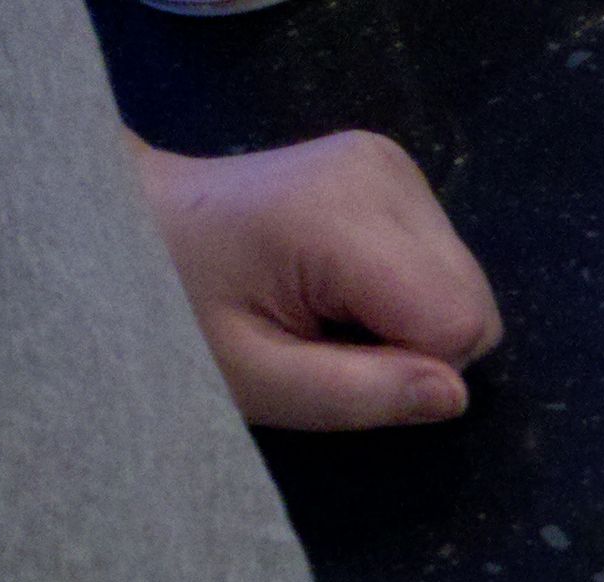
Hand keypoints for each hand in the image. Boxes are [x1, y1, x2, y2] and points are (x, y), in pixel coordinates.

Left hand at [131, 130, 503, 430]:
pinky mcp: (393, 169)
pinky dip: (402, 289)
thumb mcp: (254, 378)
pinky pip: (444, 262)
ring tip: (322, 306)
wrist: (130, 222)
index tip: (334, 360)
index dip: (412, 368)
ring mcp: (392, 164)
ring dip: (408, 317)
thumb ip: (357, 393)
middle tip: (323, 337)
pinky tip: (337, 280)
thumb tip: (454, 396)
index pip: (459, 322)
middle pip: (473, 302)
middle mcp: (385, 174)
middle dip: (416, 342)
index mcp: (343, 217)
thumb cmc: (173, 310)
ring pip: (465, 285)